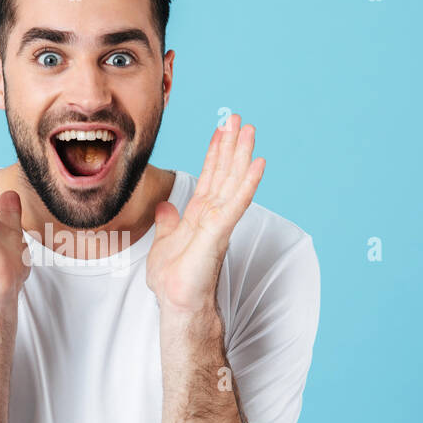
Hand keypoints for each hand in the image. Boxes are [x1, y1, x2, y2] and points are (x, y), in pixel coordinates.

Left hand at [146, 113, 264, 316]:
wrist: (177, 305)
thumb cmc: (174, 281)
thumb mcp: (164, 244)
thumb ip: (168, 222)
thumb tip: (165, 205)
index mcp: (199, 215)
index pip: (209, 176)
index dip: (215, 152)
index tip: (221, 129)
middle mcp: (213, 215)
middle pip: (224, 172)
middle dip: (231, 144)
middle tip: (238, 117)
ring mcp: (219, 222)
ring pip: (233, 181)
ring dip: (242, 154)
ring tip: (249, 129)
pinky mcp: (220, 232)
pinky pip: (236, 203)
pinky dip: (247, 183)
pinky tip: (258, 164)